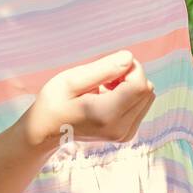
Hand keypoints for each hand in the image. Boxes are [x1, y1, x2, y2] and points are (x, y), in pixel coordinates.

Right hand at [21, 50, 155, 150]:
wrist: (46, 131)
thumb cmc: (54, 102)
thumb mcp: (71, 80)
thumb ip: (102, 69)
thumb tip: (129, 57)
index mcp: (105, 115)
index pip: (140, 85)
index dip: (131, 67)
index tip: (109, 65)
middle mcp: (119, 128)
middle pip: (147, 91)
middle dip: (130, 75)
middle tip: (104, 76)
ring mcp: (124, 135)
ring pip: (147, 98)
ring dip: (130, 85)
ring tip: (105, 87)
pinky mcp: (126, 135)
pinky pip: (141, 106)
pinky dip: (129, 96)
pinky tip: (108, 96)